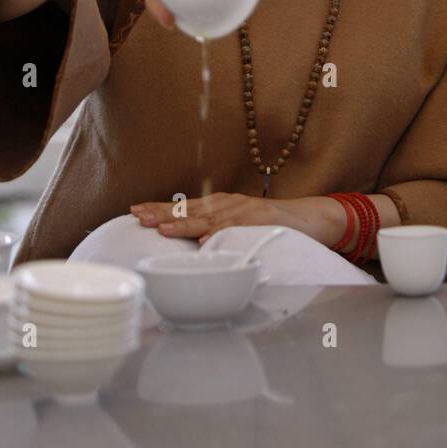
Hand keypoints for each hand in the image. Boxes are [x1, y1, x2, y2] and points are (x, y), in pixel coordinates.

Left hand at [129, 193, 342, 247]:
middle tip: (137, 216)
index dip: (159, 208)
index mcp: (222, 205)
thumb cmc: (273, 226)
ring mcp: (245, 211)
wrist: (312, 218)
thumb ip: (217, 230)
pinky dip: (219, 234)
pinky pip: (237, 229)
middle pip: (190, 208)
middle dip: (162, 213)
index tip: (134, 211)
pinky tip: (203, 240)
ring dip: (184, 223)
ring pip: (209, 217)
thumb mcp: (240, 224)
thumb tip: (190, 244)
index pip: (184, 205)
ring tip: (161, 229)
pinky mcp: (261, 221)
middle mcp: (229, 204)